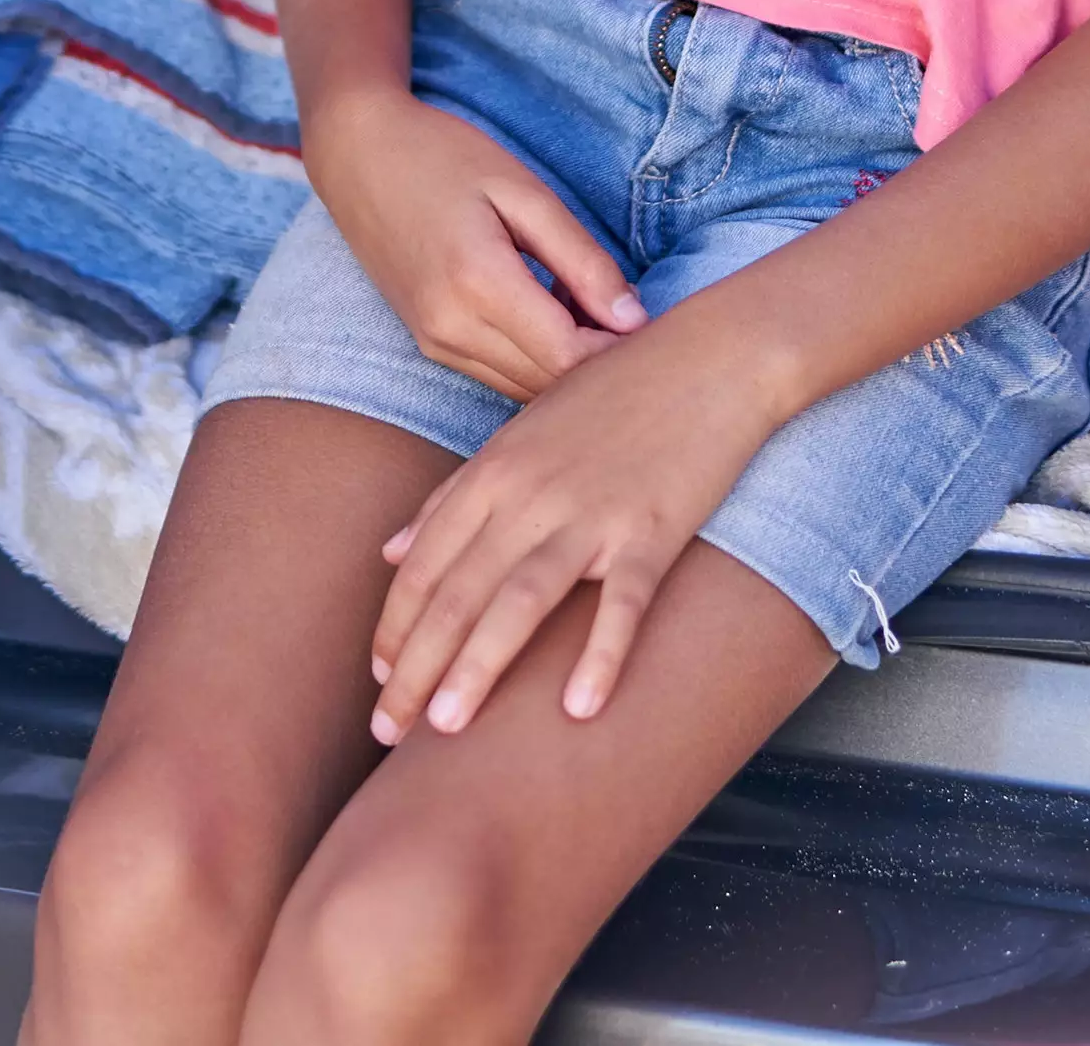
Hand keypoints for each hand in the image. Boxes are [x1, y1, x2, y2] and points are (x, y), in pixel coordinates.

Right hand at [311, 88, 647, 401]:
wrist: (358, 155)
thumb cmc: (445, 157)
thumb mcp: (524, 192)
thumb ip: (581, 259)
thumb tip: (635, 321)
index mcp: (479, 284)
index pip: (569, 358)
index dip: (620, 354)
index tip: (655, 324)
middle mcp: (451, 328)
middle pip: (549, 385)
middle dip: (601, 366)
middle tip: (637, 323)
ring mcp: (435, 343)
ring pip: (525, 390)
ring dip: (568, 367)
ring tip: (599, 316)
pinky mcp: (430, 344)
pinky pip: (499, 375)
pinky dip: (537, 361)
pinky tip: (558, 320)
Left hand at [369, 325, 781, 741]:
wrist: (711, 357)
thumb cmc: (614, 394)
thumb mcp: (522, 432)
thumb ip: (454, 494)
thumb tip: (391, 550)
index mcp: (494, 471)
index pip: (425, 564)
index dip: (395, 627)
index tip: (377, 682)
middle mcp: (530, 495)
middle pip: (457, 592)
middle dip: (415, 667)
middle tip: (386, 732)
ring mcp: (592, 514)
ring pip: (519, 600)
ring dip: (478, 667)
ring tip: (445, 731)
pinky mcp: (654, 531)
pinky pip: (621, 603)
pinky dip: (600, 655)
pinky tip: (580, 709)